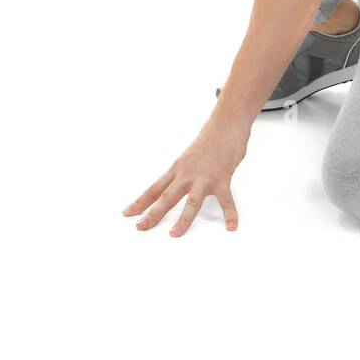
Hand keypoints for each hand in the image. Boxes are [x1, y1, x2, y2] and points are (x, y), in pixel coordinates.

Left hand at [123, 120, 249, 236]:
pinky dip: (230, 214)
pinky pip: (226, 200)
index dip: (140, 201)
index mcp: (177, 169)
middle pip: (166, 196)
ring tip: (174, 234)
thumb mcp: (189, 158)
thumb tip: (174, 186)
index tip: (127, 213)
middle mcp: (187, 174)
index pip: (155, 188)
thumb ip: (182, 173)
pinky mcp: (222, 178)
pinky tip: (231, 227)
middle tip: (140, 227)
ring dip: (183, 219)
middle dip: (153, 213)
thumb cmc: (209, 141)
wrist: (225, 124)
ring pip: (191, 202)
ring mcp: (204, 177)